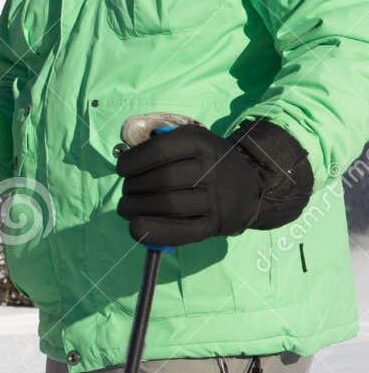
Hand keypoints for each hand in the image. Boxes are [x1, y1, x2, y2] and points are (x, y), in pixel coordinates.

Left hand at [116, 120, 311, 246]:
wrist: (250, 183)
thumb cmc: (204, 161)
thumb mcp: (187, 141)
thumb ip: (155, 142)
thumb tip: (124, 151)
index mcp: (201, 143)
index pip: (159, 150)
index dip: (132, 161)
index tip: (122, 169)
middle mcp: (212, 169)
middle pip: (162, 179)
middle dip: (133, 187)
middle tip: (127, 191)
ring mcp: (216, 199)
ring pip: (168, 205)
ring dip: (136, 208)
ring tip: (127, 207)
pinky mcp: (215, 224)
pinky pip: (180, 232)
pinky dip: (151, 231)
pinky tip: (136, 226)